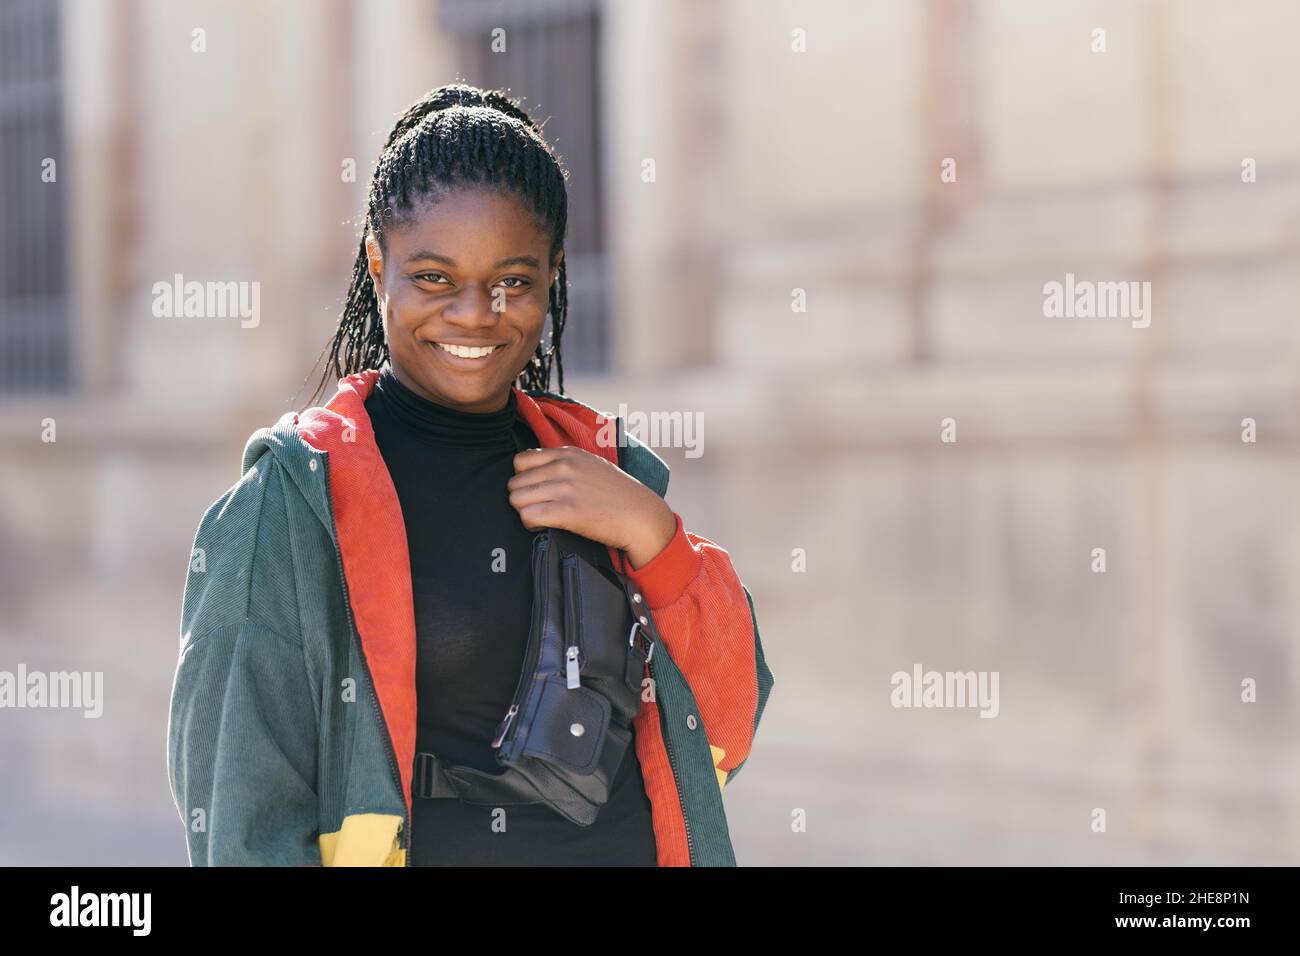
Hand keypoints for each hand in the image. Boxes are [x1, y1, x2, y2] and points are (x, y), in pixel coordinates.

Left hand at [506, 445, 677, 568]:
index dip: (523, 479)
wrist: (640, 515)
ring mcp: (565, 488)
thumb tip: (539, 471)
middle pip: (514, 483)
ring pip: (516, 499)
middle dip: (523, 498)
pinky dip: (530, 523)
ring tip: (541, 517)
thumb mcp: (592, 465)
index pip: (520, 461)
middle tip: (539, 508)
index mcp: (568, 454)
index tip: (535, 491)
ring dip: (524, 512)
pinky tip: (543, 525)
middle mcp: (564, 467)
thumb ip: (565, 463)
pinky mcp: (567, 512)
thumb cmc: (618, 493)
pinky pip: (527, 516)